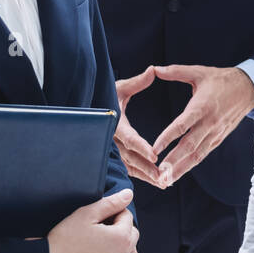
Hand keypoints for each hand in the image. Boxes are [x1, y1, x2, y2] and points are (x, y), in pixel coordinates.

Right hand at [47, 189, 138, 252]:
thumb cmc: (62, 241)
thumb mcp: (85, 214)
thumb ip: (110, 203)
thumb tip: (128, 195)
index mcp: (121, 239)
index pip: (127, 218)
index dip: (114, 212)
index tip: (101, 214)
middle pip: (132, 238)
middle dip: (121, 229)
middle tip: (101, 227)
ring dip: (123, 250)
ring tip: (105, 244)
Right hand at [114, 66, 162, 188]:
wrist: (90, 108)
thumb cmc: (105, 95)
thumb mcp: (119, 87)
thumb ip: (137, 82)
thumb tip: (152, 70)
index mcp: (115, 124)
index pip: (129, 138)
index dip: (141, 147)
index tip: (155, 155)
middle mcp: (112, 140)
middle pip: (131, 157)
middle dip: (147, 168)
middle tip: (163, 177)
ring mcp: (112, 149)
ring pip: (130, 166)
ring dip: (146, 175)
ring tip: (163, 182)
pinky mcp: (114, 155)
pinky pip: (127, 168)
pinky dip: (140, 175)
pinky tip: (154, 180)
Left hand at [150, 64, 253, 186]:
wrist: (248, 88)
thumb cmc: (221, 79)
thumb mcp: (199, 72)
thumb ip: (175, 71)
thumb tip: (154, 69)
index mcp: (202, 106)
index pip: (183, 125)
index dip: (168, 137)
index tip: (155, 148)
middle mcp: (209, 122)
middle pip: (189, 145)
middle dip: (174, 161)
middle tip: (159, 174)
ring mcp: (215, 132)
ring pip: (196, 154)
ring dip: (181, 169)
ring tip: (166, 181)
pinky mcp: (219, 138)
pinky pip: (203, 154)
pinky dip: (190, 165)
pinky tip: (178, 174)